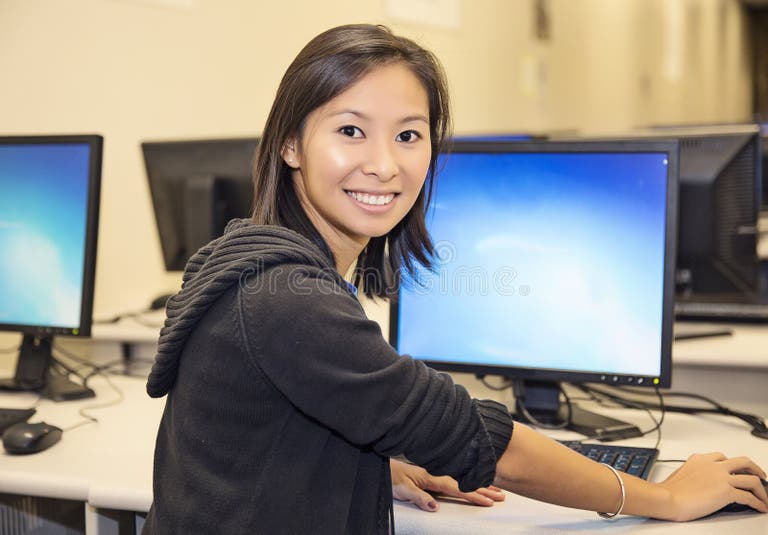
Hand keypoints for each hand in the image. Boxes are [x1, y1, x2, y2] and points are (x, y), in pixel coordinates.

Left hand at [390, 459, 504, 511]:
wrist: (383, 461)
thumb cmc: (391, 475)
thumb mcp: (402, 489)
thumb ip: (419, 497)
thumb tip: (435, 508)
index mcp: (433, 476)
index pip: (458, 488)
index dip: (474, 495)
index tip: (489, 501)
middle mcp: (438, 471)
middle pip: (466, 482)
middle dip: (485, 489)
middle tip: (502, 496)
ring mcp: (438, 470)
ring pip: (464, 477)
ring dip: (480, 483)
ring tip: (496, 488)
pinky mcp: (435, 470)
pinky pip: (458, 475)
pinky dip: (470, 477)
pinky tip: (476, 478)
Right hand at [656, 452, 767, 520]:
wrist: (667, 498)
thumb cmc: (669, 490)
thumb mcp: (681, 473)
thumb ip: (693, 471)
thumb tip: (698, 480)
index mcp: (700, 459)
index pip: (722, 457)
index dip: (733, 465)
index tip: (737, 470)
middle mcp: (713, 465)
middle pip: (743, 462)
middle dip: (755, 469)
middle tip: (760, 476)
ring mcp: (721, 477)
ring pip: (751, 479)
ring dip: (761, 490)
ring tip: (764, 497)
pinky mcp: (726, 492)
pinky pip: (748, 497)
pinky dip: (758, 503)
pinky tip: (759, 507)